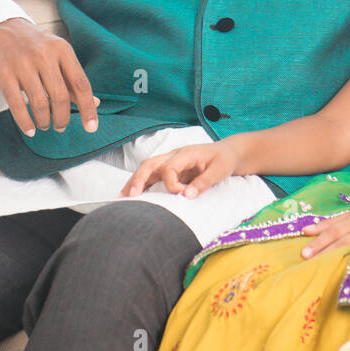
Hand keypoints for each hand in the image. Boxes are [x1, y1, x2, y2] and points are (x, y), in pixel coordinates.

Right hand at [0, 17, 98, 136]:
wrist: (1, 29)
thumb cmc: (35, 47)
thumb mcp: (58, 56)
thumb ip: (73, 80)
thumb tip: (95, 104)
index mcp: (62, 50)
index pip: (81, 84)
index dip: (88, 108)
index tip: (91, 127)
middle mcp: (44, 55)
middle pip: (60, 96)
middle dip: (62, 118)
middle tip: (61, 127)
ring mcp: (22, 64)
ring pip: (39, 103)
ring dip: (44, 121)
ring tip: (45, 125)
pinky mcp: (4, 73)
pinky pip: (17, 104)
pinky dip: (25, 122)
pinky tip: (30, 129)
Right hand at [120, 140, 240, 197]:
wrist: (227, 153)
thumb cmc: (223, 160)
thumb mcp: (220, 170)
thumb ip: (204, 182)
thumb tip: (187, 195)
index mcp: (185, 154)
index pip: (168, 168)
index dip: (171, 184)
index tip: (182, 195)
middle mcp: (174, 156)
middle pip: (150, 164)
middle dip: (138, 180)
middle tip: (131, 196)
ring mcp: (170, 161)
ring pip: (147, 169)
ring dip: (134, 182)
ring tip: (122, 198)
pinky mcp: (169, 169)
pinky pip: (151, 175)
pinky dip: (140, 184)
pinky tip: (132, 195)